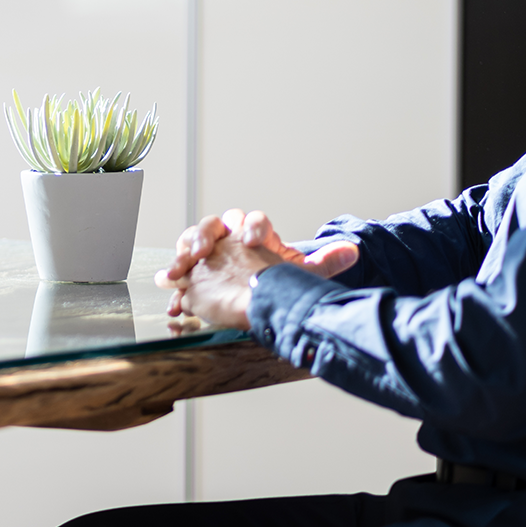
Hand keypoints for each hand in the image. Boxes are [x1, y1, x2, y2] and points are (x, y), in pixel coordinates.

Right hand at [155, 209, 357, 328]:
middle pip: (214, 223)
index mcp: (254, 235)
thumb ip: (323, 262)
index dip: (252, 227)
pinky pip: (178, 267)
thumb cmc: (276, 286)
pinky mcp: (193, 273)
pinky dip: (174, 272)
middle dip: (208, 233)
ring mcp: (209, 255)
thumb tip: (352, 251)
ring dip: (187, 247)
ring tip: (187, 263)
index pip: (252, 221)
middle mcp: (229, 240)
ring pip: (192, 237)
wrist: (255, 306)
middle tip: (207, 250)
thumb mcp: (299, 276)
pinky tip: (173, 280)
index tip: (253, 242)